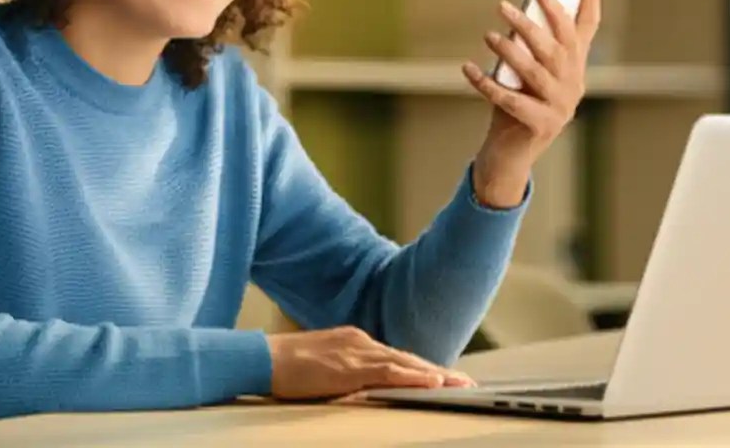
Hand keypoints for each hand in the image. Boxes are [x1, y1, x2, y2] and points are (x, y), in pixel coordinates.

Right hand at [265, 326, 475, 399]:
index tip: (446, 378)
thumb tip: (368, 388)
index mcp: (356, 342)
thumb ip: (349, 373)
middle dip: (438, 371)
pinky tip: (432, 382)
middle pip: (408, 358)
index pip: (397, 357)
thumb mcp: (325, 367)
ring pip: (405, 363)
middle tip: (466, 383)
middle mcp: (361, 342)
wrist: (263, 358)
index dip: (423, 368)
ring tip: (459, 385)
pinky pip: (389, 371)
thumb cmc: (287, 368)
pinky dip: (413, 376)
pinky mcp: (350, 366)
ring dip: (435, 375)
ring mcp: (357, 351)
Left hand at [463, 0, 602, 206]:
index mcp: (575, 67)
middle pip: (558, 46)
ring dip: (510, 51)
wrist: (509, 157)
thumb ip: (531, 47)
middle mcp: (574, 84)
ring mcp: (560, 107)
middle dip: (534, 22)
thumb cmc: (516, 106)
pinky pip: (511, 99)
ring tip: (489, 36)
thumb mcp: (528, 73)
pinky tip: (469, 70)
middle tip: (504, 6)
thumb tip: (518, 10)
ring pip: (536, 71)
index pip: (588, 26)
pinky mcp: (541, 125)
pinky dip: (487, 84)